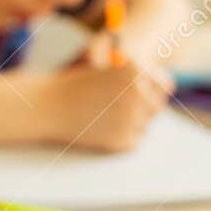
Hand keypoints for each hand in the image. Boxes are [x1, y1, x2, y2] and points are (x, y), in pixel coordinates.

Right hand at [45, 62, 173, 151]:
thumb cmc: (72, 86)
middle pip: (157, 108)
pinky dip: (120, 139)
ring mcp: (131, 118)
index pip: (166, 86)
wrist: (45, 107)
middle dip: (141, 109)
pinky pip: (133, 141)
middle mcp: (139, 93)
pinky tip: (100, 131)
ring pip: (144, 126)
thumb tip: (166, 89)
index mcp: (138, 70)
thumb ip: (136, 77)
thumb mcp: (108, 69)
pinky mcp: (121, 140)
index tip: (140, 95)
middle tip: (116, 111)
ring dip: (130, 125)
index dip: (153, 91)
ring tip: (103, 120)